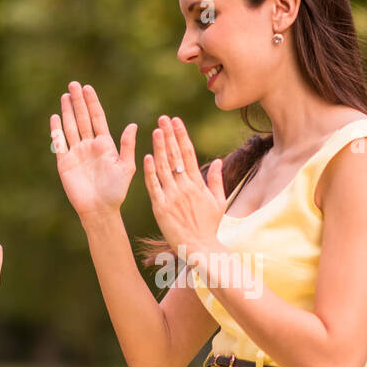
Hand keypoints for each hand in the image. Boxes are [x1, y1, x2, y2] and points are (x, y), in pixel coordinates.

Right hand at [50, 82, 137, 217]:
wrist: (100, 209)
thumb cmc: (116, 191)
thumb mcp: (126, 167)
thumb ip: (127, 146)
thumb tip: (133, 125)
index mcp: (105, 145)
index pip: (97, 118)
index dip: (92, 103)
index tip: (88, 88)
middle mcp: (90, 146)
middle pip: (83, 118)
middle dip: (78, 101)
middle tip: (73, 84)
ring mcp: (76, 153)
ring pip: (71, 127)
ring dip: (67, 111)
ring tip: (65, 95)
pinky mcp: (65, 162)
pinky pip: (60, 143)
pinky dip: (56, 130)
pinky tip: (55, 117)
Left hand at [144, 115, 225, 252]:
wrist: (201, 248)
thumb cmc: (209, 227)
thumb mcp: (218, 202)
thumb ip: (216, 180)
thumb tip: (217, 161)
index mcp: (198, 184)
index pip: (188, 154)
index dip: (182, 136)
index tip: (176, 121)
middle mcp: (185, 187)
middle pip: (176, 156)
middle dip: (169, 135)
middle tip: (163, 118)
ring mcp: (173, 197)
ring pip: (164, 167)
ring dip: (160, 147)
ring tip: (155, 130)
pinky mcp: (161, 208)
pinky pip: (154, 186)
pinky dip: (150, 171)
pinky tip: (147, 157)